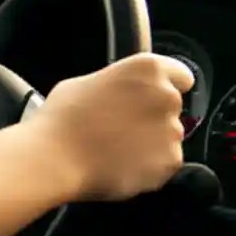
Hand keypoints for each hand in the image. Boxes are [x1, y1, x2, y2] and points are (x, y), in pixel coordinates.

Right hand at [25, 53, 195, 201]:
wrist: (55, 158)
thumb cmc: (62, 118)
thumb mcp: (85, 83)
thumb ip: (116, 84)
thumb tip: (121, 93)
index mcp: (147, 69)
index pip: (181, 75)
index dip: (165, 86)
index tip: (150, 96)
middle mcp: (166, 97)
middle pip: (171, 107)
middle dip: (152, 115)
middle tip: (121, 125)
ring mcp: (172, 132)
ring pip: (168, 136)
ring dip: (150, 141)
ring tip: (115, 149)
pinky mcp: (169, 163)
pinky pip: (164, 162)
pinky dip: (148, 166)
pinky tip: (120, 164)